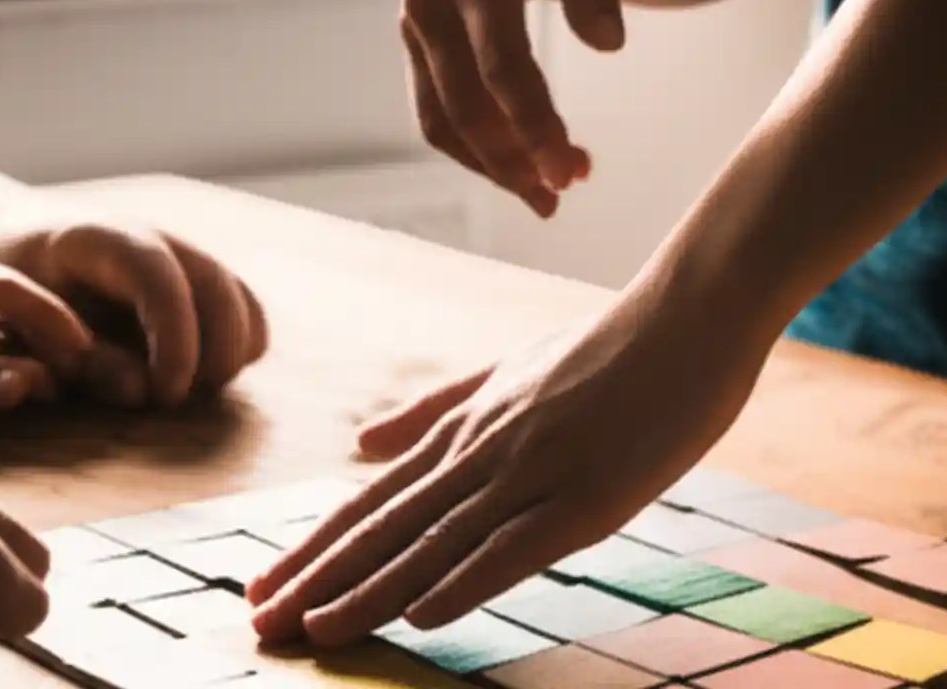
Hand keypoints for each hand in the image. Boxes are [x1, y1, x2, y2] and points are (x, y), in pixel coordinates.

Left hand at [0, 204, 267, 406]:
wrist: (24, 240)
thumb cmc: (22, 290)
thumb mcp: (32, 326)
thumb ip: (86, 360)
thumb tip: (144, 392)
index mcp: (103, 239)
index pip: (160, 278)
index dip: (175, 338)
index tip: (169, 393)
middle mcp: (156, 237)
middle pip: (215, 285)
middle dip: (215, 350)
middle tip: (185, 398)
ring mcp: (186, 253)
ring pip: (239, 298)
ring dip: (232, 351)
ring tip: (197, 389)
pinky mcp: (204, 278)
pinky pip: (245, 310)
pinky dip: (240, 346)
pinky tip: (207, 375)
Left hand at [247, 292, 770, 644]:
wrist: (685, 316)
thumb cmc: (601, 349)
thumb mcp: (503, 372)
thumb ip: (431, 408)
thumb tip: (361, 443)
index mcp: (461, 429)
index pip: (371, 500)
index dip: (314, 547)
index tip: (263, 585)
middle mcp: (480, 452)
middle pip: (385, 526)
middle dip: (318, 579)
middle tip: (261, 622)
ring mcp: (532, 472)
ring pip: (435, 542)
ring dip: (370, 590)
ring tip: (313, 631)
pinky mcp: (588, 496)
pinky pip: (517, 547)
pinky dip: (466, 581)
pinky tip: (423, 615)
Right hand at [401, 0, 624, 216]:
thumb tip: (609, 42)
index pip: (503, 69)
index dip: (536, 128)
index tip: (570, 174)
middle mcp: (429, 2)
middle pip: (466, 108)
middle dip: (514, 163)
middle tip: (559, 195)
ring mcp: (414, 29)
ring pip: (443, 123)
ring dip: (494, 169)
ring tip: (544, 194)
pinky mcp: (415, 50)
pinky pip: (436, 117)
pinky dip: (476, 152)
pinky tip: (519, 169)